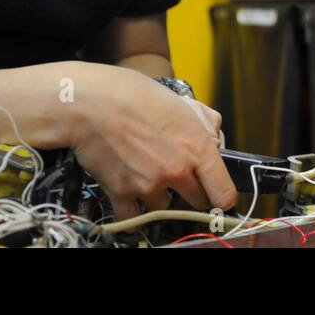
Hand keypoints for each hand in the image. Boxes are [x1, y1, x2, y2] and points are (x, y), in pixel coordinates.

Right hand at [69, 65, 236, 219]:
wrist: (91, 102)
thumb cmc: (135, 95)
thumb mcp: (181, 102)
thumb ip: (205, 124)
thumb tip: (216, 142)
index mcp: (197, 148)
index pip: (224, 193)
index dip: (222, 196)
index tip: (217, 195)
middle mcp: (177, 171)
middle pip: (197, 203)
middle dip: (191, 193)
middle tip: (180, 178)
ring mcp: (149, 185)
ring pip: (166, 209)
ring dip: (160, 198)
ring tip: (149, 177)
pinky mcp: (122, 194)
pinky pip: (134, 219)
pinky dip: (134, 213)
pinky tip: (132, 198)